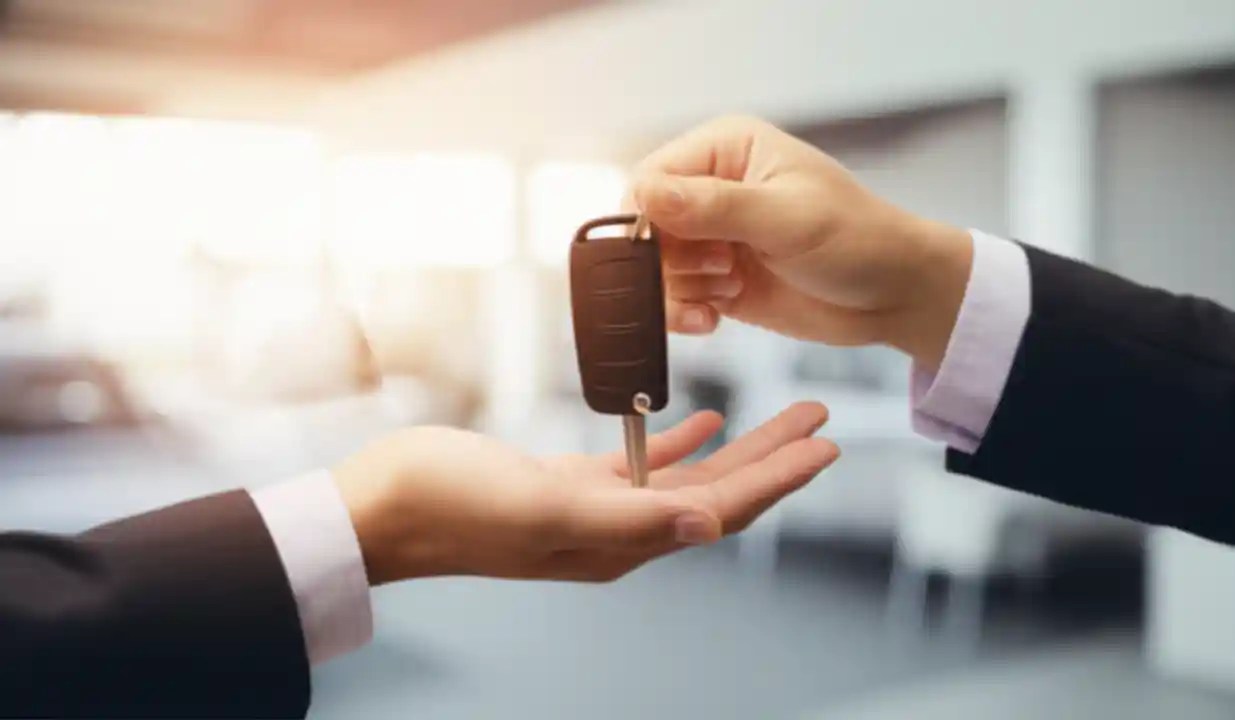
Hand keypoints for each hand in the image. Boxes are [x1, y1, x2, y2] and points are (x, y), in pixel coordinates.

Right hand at [332, 402, 836, 584]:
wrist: (383, 505)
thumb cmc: (450, 508)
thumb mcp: (542, 508)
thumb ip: (626, 519)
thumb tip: (708, 525)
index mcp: (620, 542)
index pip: (720, 509)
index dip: (776, 479)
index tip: (823, 447)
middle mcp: (618, 530)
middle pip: (718, 492)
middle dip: (773, 458)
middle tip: (820, 420)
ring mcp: (594, 506)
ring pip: (688, 475)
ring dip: (739, 446)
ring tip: (782, 419)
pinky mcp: (567, 482)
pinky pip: (640, 462)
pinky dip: (678, 440)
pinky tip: (705, 420)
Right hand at [630, 115, 973, 368]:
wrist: (894, 294)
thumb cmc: (859, 239)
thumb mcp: (787, 218)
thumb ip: (715, 207)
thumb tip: (648, 195)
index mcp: (725, 149)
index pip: (650, 179)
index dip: (648, 221)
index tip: (675, 250)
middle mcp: (710, 189)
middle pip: (643, 228)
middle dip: (670, 262)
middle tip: (720, 270)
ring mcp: (711, 237)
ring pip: (653, 268)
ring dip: (683, 289)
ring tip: (732, 287)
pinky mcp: (715, 279)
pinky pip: (672, 297)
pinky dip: (685, 312)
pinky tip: (717, 315)